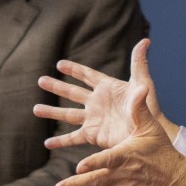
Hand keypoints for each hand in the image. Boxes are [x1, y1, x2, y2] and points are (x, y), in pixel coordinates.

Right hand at [33, 39, 175, 149]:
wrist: (150, 133)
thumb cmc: (150, 108)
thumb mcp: (143, 83)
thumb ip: (139, 63)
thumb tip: (145, 41)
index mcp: (107, 88)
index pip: (88, 76)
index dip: (74, 69)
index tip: (60, 64)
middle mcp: (97, 103)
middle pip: (72, 92)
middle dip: (56, 86)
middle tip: (40, 80)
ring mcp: (94, 119)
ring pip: (67, 114)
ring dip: (52, 112)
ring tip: (36, 109)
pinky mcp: (93, 135)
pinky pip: (73, 138)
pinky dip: (60, 141)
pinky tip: (47, 144)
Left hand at [49, 81, 185, 185]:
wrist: (173, 180)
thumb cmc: (160, 151)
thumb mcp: (151, 128)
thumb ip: (139, 109)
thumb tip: (139, 88)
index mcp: (127, 156)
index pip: (109, 160)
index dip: (95, 163)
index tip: (81, 166)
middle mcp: (120, 175)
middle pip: (96, 182)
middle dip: (76, 185)